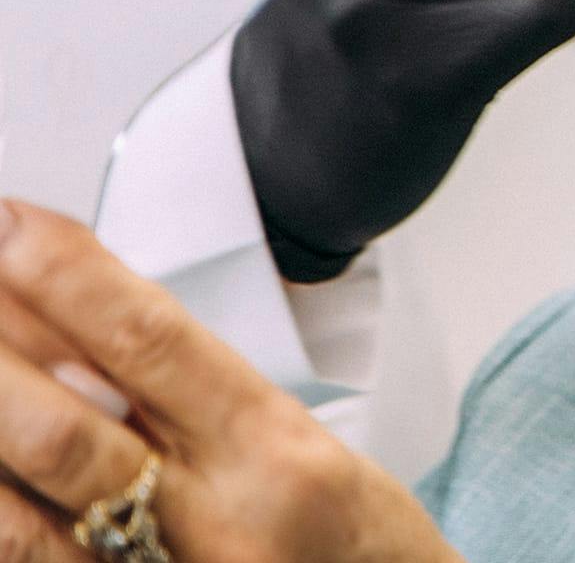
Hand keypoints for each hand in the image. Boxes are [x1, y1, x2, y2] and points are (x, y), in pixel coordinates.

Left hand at [0, 199, 457, 561]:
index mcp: (274, 453)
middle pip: (66, 432)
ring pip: (24, 524)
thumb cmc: (358, 544)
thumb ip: (191, 396)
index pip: (153, 343)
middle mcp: (217, 526)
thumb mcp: (299, 446)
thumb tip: (75, 331)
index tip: (13, 225)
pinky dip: (4, 516)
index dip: (71, 277)